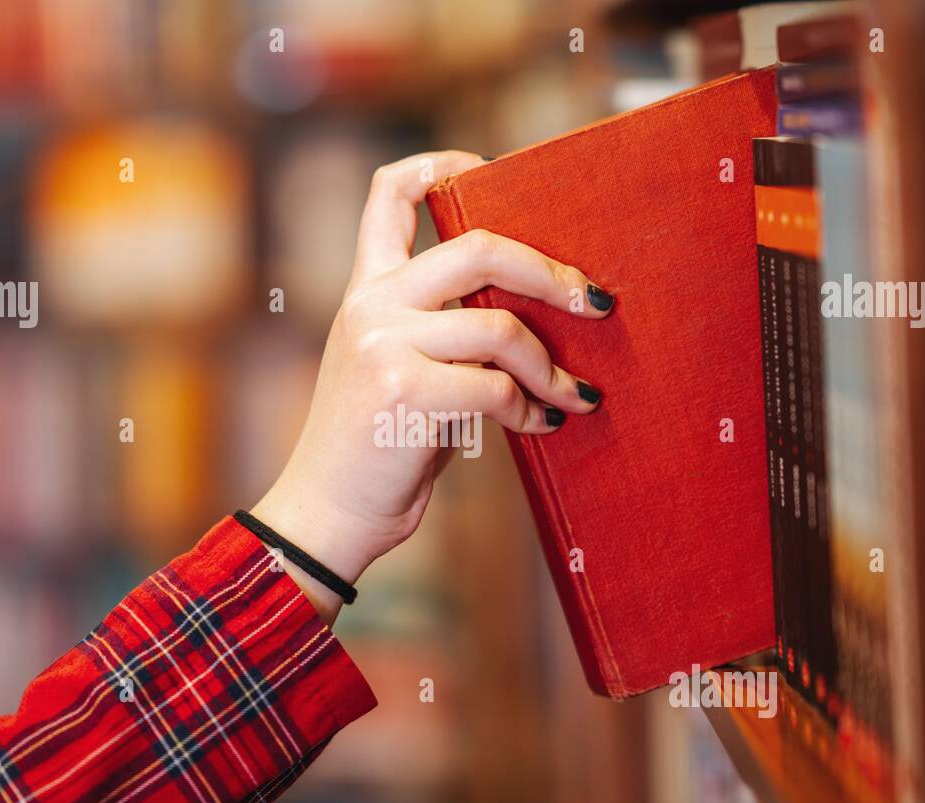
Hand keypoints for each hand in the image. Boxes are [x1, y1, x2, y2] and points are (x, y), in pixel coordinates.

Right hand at [252, 151, 610, 622]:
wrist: (328, 513)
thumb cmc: (378, 447)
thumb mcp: (400, 370)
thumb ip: (445, 330)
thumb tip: (535, 312)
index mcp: (368, 291)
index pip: (389, 194)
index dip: (441, 166)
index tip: (491, 172)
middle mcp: (371, 306)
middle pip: (478, 247)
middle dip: (551, 273)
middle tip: (595, 302)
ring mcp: (383, 344)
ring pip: (499, 327)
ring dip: (551, 366)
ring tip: (576, 394)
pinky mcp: (403, 390)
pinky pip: (496, 386)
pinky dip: (532, 408)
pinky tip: (541, 424)